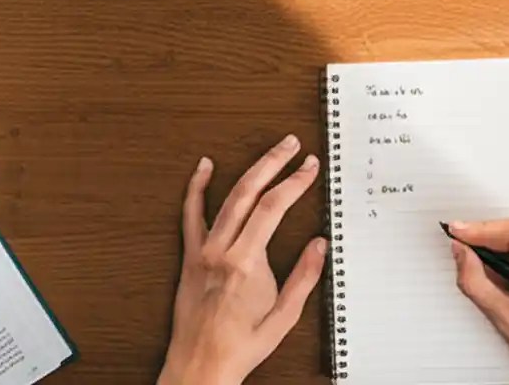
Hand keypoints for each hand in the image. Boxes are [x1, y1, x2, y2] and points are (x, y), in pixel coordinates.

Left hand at [158, 135, 326, 384]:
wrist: (200, 366)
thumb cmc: (241, 347)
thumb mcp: (283, 318)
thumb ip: (303, 278)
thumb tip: (318, 244)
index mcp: (246, 264)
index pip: (274, 208)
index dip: (294, 182)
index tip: (309, 167)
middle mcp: (221, 251)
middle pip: (250, 193)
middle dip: (274, 163)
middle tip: (291, 145)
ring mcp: (202, 251)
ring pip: (226, 198)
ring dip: (249, 170)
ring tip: (267, 152)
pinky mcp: (190, 256)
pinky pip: (191, 215)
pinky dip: (197, 188)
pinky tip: (204, 168)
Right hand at [449, 219, 508, 384]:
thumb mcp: (507, 318)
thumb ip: (477, 282)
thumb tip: (461, 253)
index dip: (481, 230)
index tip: (457, 232)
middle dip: (485, 233)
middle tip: (458, 239)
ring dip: (494, 241)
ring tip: (469, 250)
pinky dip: (506, 250)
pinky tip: (489, 260)